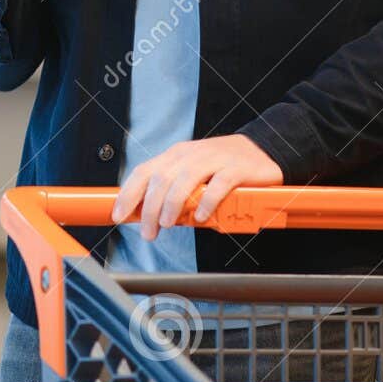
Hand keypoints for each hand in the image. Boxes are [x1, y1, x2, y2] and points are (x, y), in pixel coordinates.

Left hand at [111, 135, 283, 239]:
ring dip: (172, 205)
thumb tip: (148, 216)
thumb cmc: (222, 166)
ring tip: (168, 224)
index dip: (128, 194)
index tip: (119, 215)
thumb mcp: (192, 173)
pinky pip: (218, 185)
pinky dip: (206, 202)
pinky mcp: (236, 168)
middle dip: (150, 209)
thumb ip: (172, 191)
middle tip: (149, 232)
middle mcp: (190, 155)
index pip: (144, 172)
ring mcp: (213, 159)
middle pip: (161, 180)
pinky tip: (201, 216)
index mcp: (175, 156)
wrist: (263, 149)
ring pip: (184, 181)